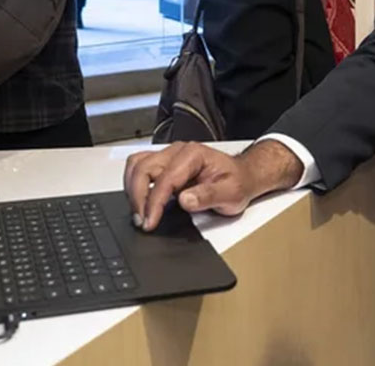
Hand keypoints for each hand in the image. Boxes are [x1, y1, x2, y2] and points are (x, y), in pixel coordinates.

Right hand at [123, 140, 302, 231]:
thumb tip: (185, 200)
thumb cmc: (237, 183)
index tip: (149, 223)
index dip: (154, 202)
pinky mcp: (164, 164)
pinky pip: (140, 168)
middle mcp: (178, 151)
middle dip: (138, 197)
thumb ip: (208, 196)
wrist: (242, 176)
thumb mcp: (231, 193)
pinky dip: (134, 185)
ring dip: (132, 189)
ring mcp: (169, 156)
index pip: (165, 178)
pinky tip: (140, 203)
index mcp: (194, 154)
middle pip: (144, 168)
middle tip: (141, 221)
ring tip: (138, 214)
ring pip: (137, 165)